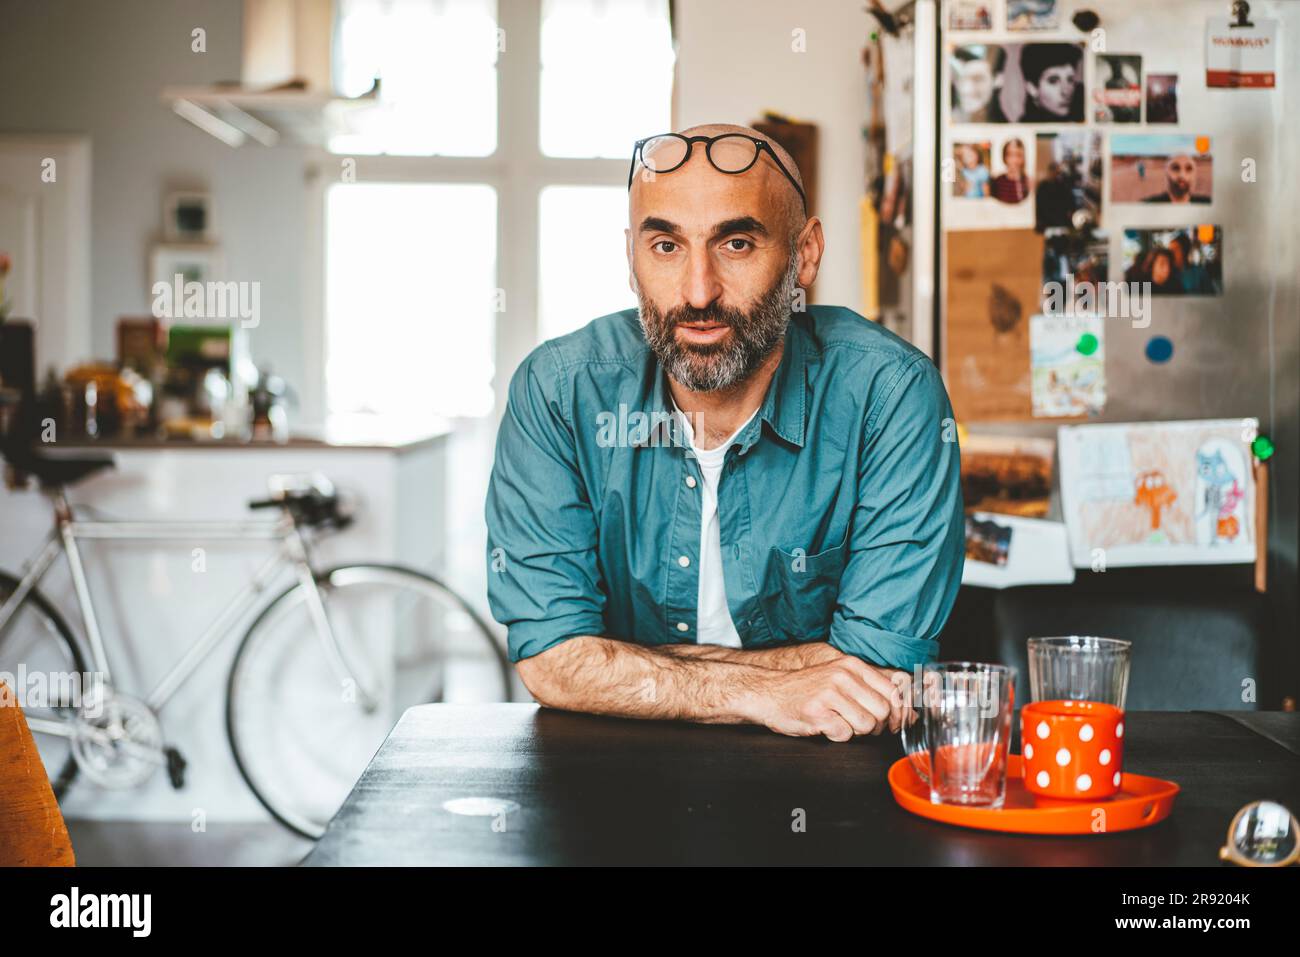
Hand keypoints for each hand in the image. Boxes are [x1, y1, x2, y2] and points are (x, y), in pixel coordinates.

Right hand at [746, 658, 911, 741]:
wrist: (768, 693)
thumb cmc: (806, 690)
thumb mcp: (839, 679)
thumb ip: (869, 688)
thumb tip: (906, 710)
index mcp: (851, 665)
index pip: (892, 690)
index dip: (895, 711)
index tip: (888, 721)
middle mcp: (842, 676)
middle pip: (882, 711)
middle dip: (873, 725)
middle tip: (856, 723)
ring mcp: (829, 693)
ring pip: (866, 726)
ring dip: (855, 731)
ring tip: (838, 722)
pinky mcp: (818, 712)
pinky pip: (844, 735)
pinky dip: (836, 736)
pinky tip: (824, 725)